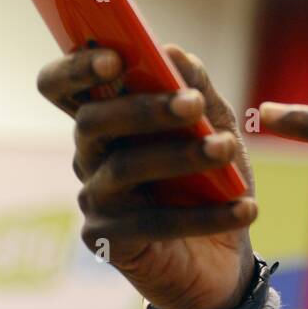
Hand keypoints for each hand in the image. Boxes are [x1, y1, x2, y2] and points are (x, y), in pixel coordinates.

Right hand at [36, 45, 256, 308]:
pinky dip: (205, 215)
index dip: (77, 67)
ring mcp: (94, 198)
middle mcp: (89, 153)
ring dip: (182, 155)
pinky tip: (245, 209)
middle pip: (91, 121)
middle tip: (194, 104)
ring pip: (125, 168)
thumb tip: (172, 51)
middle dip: (144, 109)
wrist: (223, 256)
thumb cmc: (210, 178)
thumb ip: (197, 89)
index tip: (116, 58)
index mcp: (106, 116)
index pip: (62, 84)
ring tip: (227, 149)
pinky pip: (153, 223)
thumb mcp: (215, 127)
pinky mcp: (107, 241)